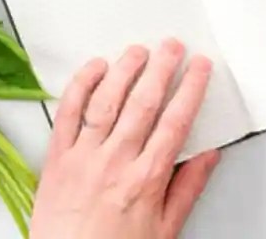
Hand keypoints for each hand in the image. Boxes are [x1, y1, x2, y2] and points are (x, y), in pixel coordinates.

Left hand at [30, 40, 220, 238]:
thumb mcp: (165, 230)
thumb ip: (188, 188)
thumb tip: (208, 157)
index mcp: (146, 179)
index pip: (175, 121)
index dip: (191, 88)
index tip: (200, 68)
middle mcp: (115, 162)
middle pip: (144, 102)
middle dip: (161, 68)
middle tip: (172, 46)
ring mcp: (84, 156)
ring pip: (107, 100)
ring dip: (125, 69)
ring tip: (138, 51)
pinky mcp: (56, 157)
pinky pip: (68, 112)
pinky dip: (81, 85)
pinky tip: (94, 68)